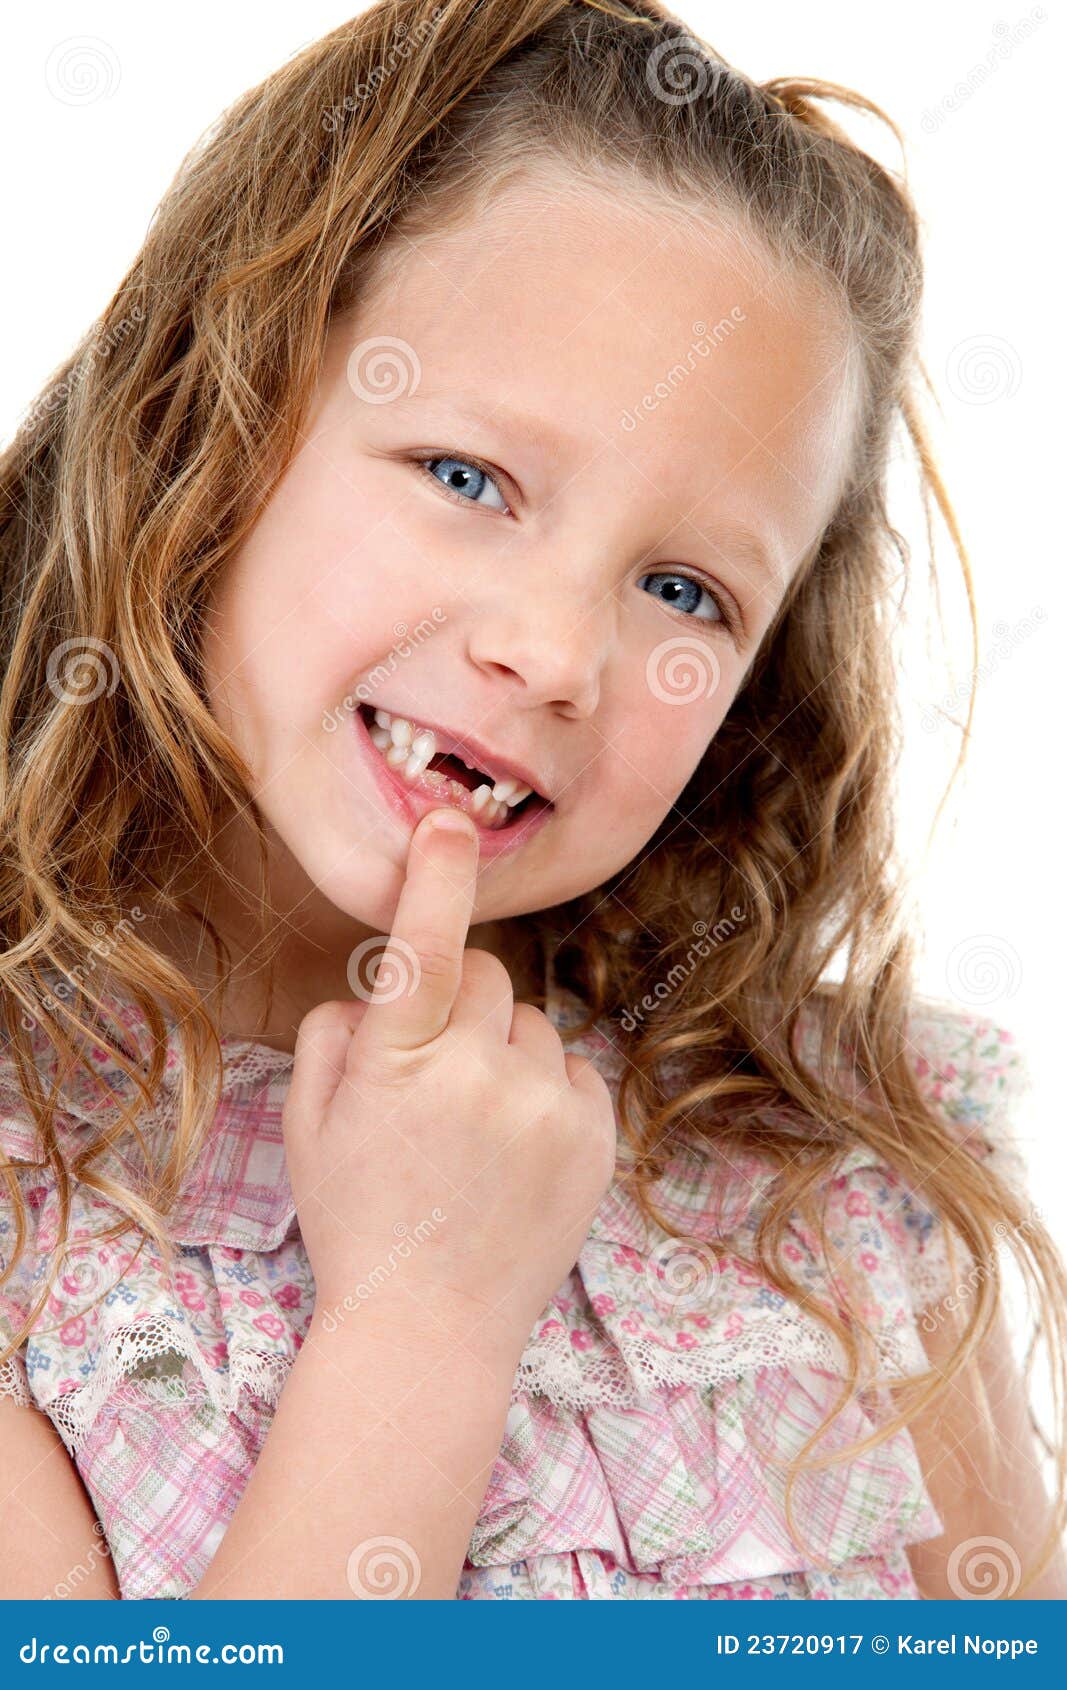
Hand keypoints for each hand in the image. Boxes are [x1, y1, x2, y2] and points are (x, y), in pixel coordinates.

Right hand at [281, 808, 616, 1362]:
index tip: (449, 821)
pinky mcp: (595, 1138)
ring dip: (502, 1050)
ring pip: (530, 1022)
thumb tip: (377, 984)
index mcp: (399, 1063)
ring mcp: (546, 1108)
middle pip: (486, 972)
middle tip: (432, 1070)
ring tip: (474, 1130)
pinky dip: (543, 1090)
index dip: (438, 875)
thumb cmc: (358, 1220)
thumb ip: (334, 1032)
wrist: (430, 1330)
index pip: (425, 945)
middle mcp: (481, 1075)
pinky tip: (514, 1149)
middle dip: (458, 1001)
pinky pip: (571, 1068)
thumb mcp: (308, 1125)